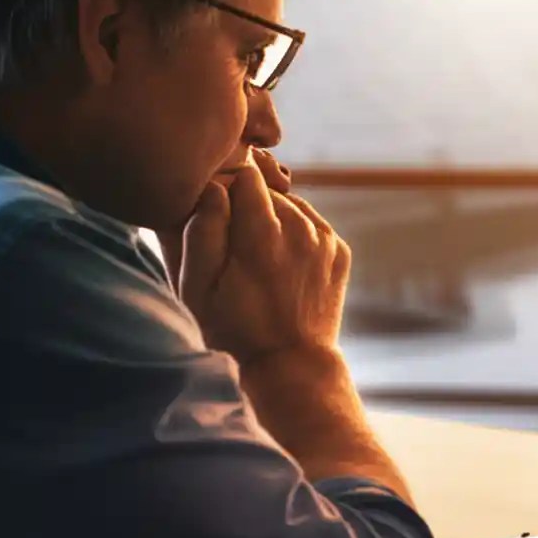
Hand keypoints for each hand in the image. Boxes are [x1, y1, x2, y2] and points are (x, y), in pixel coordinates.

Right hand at [177, 152, 350, 366]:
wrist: (291, 362)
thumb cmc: (235, 328)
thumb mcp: (198, 286)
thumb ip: (202, 230)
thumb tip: (213, 188)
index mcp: (262, 232)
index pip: (246, 175)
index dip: (228, 188)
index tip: (220, 212)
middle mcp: (300, 227)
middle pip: (269, 190)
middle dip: (251, 207)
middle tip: (239, 245)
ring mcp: (325, 239)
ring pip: (293, 206)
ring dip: (276, 220)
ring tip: (262, 258)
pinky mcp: (339, 251)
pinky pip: (312, 225)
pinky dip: (298, 235)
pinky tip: (285, 264)